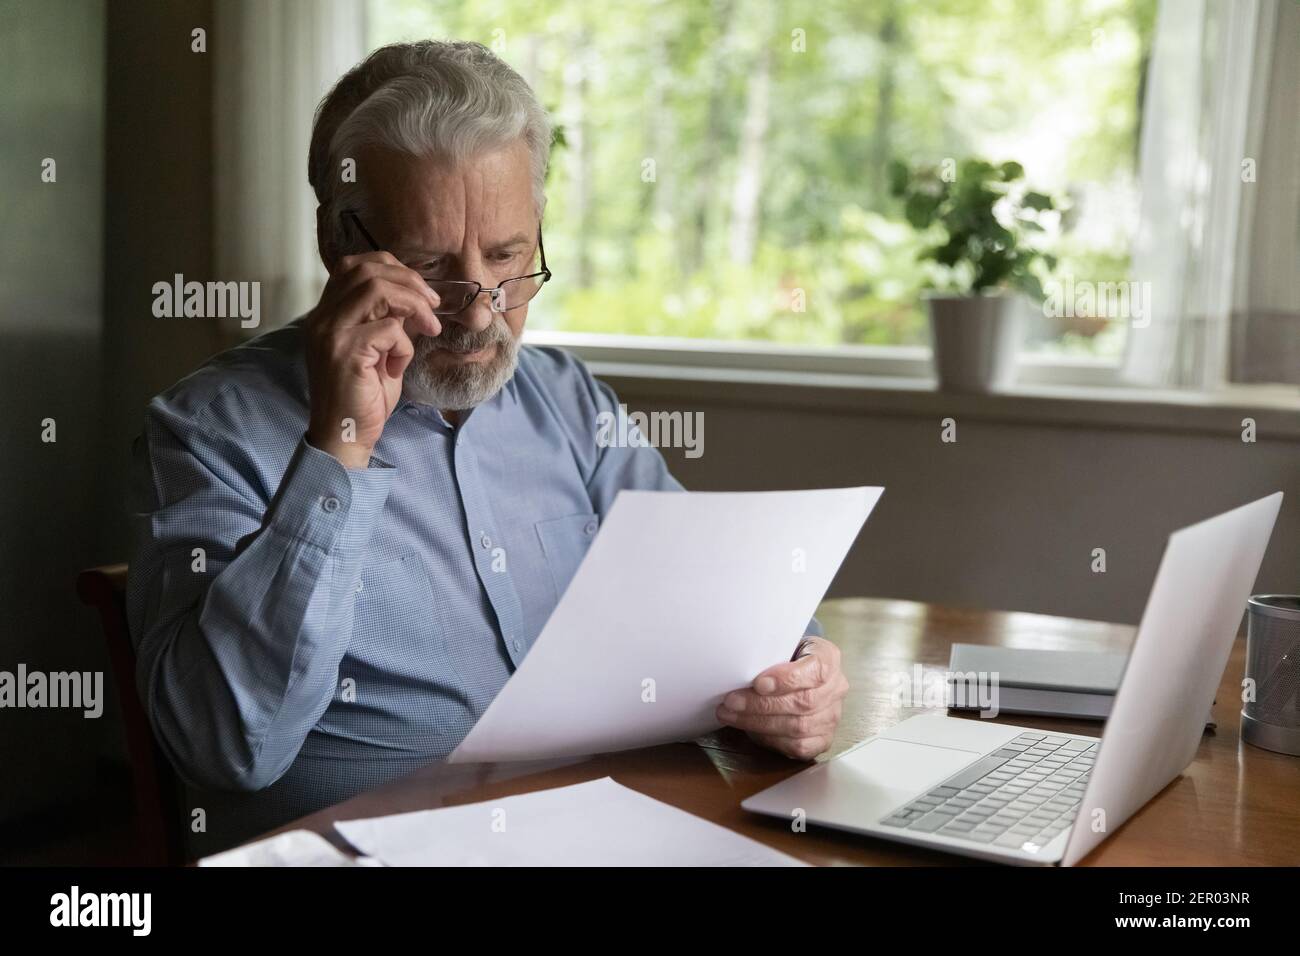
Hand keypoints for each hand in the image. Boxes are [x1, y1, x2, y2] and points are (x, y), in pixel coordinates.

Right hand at [305, 251, 441, 468]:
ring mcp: (330, 333)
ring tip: (429, 326)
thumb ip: (387, 321)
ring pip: (376, 288)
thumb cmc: (363, 397)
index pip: (355, 266)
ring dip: (413, 303)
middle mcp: (323, 318)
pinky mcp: (345, 352)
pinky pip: (389, 329)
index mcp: (327, 314)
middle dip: (409, 281)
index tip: (420, 293)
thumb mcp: (378, 350)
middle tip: (433, 306)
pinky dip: (404, 344)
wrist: (345, 436)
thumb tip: (416, 299)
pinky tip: (399, 366)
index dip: (393, 269)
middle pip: (367, 269)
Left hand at [715, 636, 847, 760]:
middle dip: (762, 704)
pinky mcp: (823, 739)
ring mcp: (832, 716)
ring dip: (759, 723)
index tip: (758, 683)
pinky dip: (771, 739)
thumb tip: (740, 668)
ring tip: (731, 715)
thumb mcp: (780, 645)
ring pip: (799, 726)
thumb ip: (769, 654)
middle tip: (732, 701)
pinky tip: (751, 730)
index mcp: (829, 658)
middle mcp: (836, 688)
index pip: (816, 670)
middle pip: (804, 702)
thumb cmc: (785, 658)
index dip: (788, 679)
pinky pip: (798, 746)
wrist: (796, 673)